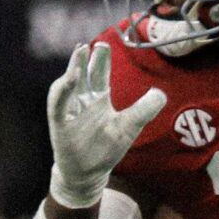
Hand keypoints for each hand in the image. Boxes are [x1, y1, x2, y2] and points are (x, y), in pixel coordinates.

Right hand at [46, 41, 164, 206]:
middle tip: (89, 44)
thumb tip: (161, 94)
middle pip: (82, 74)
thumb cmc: (104, 150)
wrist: (86, 175)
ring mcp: (70, 111)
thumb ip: (143, 111)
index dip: (101, 59)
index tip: (105, 45)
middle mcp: (82, 101)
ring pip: (68, 84)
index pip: (99, 74)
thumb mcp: (128, 128)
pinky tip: (71, 77)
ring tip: (79, 52)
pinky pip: (58, 103)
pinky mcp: (60, 123)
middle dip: (84, 58)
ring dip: (72, 68)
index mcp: (98, 99)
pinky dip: (63, 90)